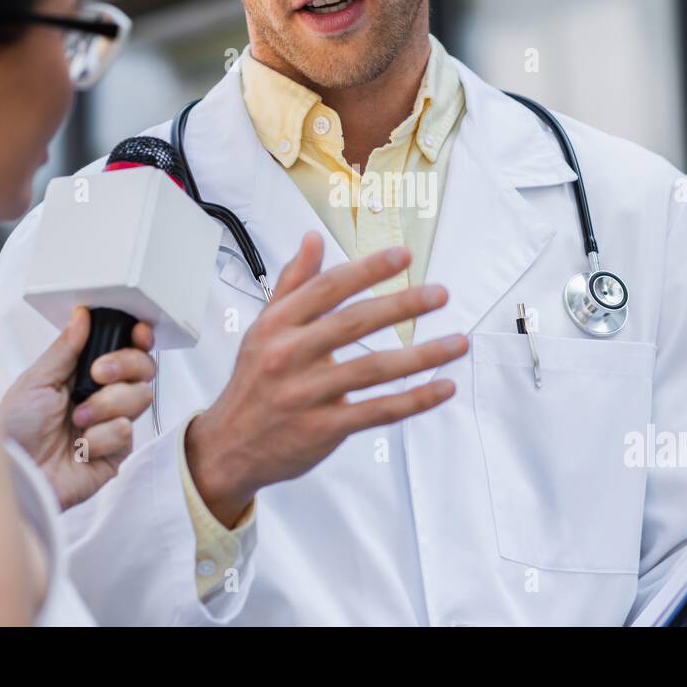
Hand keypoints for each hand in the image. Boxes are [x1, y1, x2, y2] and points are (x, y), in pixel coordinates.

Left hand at [0, 307, 155, 510]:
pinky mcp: (117, 453)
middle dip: (124, 366)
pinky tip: (80, 447)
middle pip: (144, 369)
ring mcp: (112, 424)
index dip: (138, 339)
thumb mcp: (36, 381)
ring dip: (105, 405)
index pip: (125, 350)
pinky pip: (126, 432)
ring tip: (77, 421)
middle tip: (97, 375)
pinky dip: (100, 437)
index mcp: (84, 375)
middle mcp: (104, 396)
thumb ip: (65, 349)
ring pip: (140, 398)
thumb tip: (82, 316)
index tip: (138, 333)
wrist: (16, 473)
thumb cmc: (16, 429)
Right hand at [186, 232, 467, 526]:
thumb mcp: (263, 327)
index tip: (404, 256)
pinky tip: (443, 388)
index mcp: (277, 325)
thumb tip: (313, 239)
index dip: (368, 270)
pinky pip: (377, 411)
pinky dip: (414, 400)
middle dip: (402, 305)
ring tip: (458, 342)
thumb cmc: (254, 381)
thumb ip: (292, 283)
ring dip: (422, 355)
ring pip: (373, 369)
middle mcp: (289, 356)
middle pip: (354, 323)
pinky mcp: (323, 428)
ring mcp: (306, 394)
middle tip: (440, 294)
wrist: (228, 447)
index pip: (328, 288)